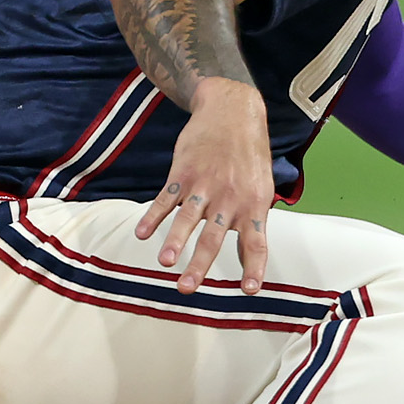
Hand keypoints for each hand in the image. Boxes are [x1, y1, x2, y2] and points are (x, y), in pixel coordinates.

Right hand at [134, 77, 273, 293]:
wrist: (232, 111)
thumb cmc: (249, 156)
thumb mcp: (262, 186)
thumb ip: (252, 220)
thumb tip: (250, 257)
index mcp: (254, 205)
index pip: (256, 243)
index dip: (254, 268)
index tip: (249, 291)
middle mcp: (229, 199)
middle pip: (213, 238)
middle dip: (200, 265)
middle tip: (187, 289)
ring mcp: (205, 185)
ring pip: (188, 219)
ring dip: (174, 241)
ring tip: (165, 263)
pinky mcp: (183, 173)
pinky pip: (166, 198)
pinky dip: (153, 216)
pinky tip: (141, 233)